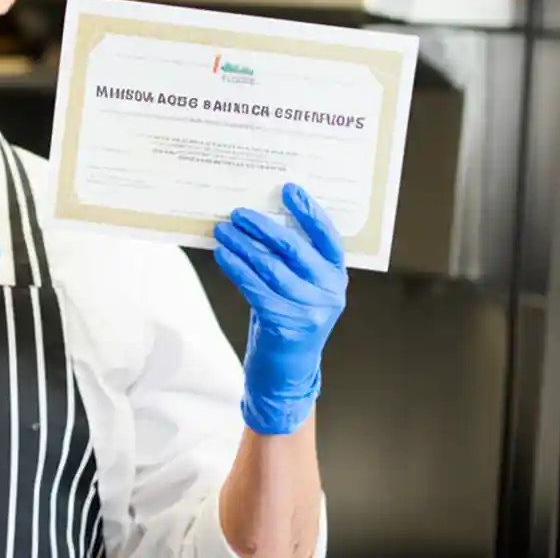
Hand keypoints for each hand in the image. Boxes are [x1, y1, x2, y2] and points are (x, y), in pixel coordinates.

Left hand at [213, 183, 347, 434]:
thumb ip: (292, 259)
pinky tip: (223, 255)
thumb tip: (259, 219)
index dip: (308, 211)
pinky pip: (256, 289)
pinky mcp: (287, 325)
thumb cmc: (288, 317)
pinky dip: (237, 269)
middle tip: (237, 212)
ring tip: (222, 230)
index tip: (288, 189)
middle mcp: (329, 291)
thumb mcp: (300, 287)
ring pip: (271, 268)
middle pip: (294, 249)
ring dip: (243, 246)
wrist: (287, 371)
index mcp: (336, 276)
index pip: (327, 237)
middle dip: (262, 227)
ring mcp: (311, 310)